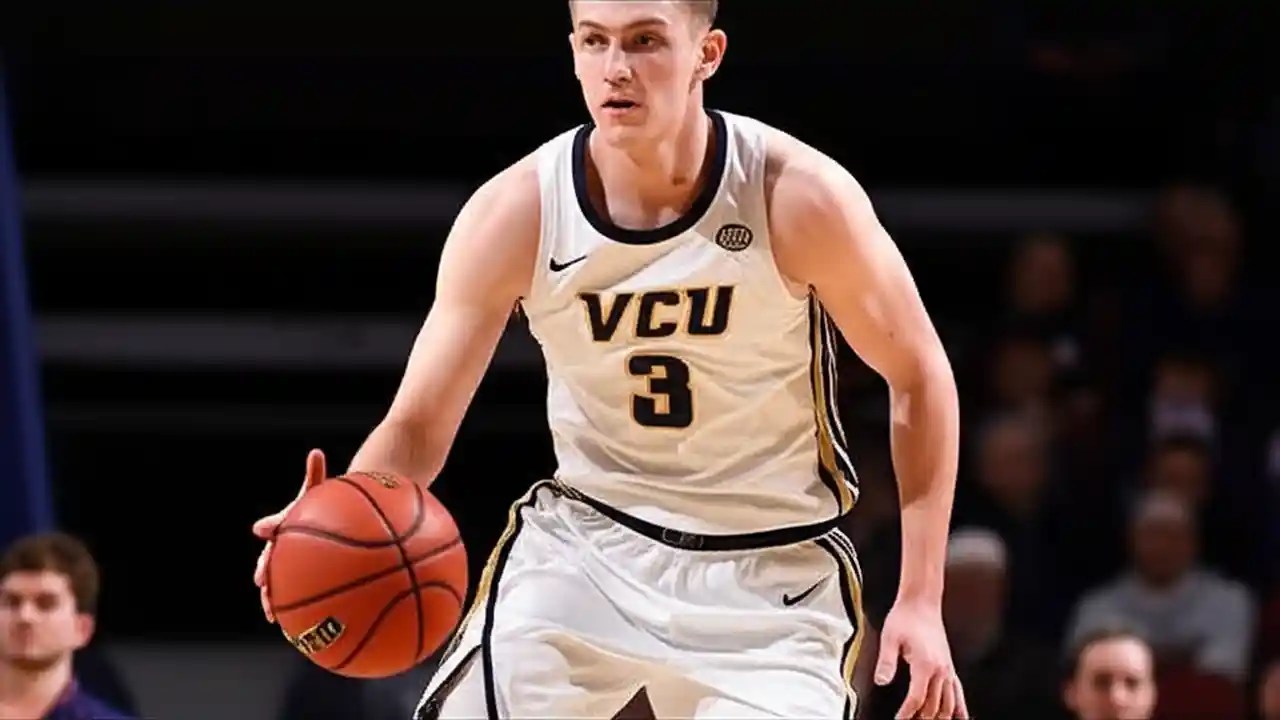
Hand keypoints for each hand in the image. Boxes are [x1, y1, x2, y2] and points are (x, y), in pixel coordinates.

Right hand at [252, 449, 326, 621]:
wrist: (326, 521)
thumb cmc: (322, 505)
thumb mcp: (317, 491)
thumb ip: (314, 476)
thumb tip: (314, 452)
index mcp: (283, 528)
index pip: (274, 531)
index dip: (270, 536)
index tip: (263, 543)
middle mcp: (281, 549)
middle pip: (271, 563)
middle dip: (267, 576)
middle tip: (263, 584)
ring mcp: (288, 565)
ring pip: (278, 585)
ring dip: (274, 600)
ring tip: (274, 616)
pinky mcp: (296, 580)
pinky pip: (295, 597)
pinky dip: (296, 611)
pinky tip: (299, 630)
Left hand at [874, 599, 968, 718]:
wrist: (922, 601)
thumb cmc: (905, 617)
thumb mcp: (889, 638)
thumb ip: (886, 662)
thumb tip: (881, 681)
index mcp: (925, 664)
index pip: (916, 699)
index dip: (906, 713)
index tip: (899, 719)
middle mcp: (940, 669)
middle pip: (933, 705)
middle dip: (922, 718)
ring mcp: (948, 668)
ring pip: (950, 703)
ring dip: (940, 717)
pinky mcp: (950, 666)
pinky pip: (959, 692)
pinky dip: (960, 708)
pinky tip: (961, 718)